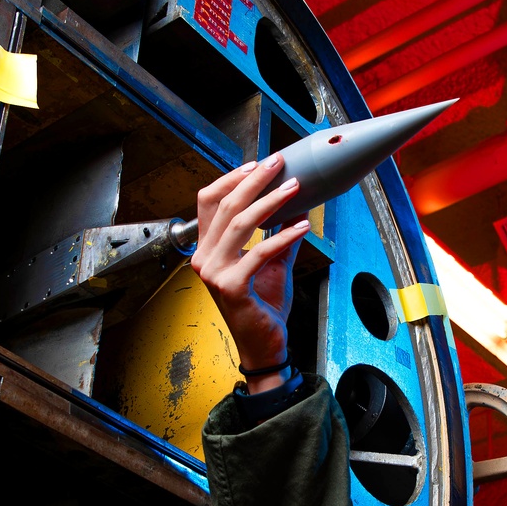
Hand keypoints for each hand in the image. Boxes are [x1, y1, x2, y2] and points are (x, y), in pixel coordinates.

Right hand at [192, 154, 310, 392]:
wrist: (264, 343)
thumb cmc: (263, 305)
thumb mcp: (274, 262)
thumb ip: (282, 234)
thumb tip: (299, 205)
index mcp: (208, 248)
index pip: (209, 201)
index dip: (231, 178)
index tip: (257, 164)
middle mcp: (204, 257)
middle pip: (225, 206)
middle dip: (254, 180)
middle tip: (277, 162)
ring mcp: (213, 272)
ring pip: (240, 223)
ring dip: (270, 201)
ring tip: (294, 188)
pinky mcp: (231, 286)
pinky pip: (258, 252)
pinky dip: (282, 236)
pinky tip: (302, 226)